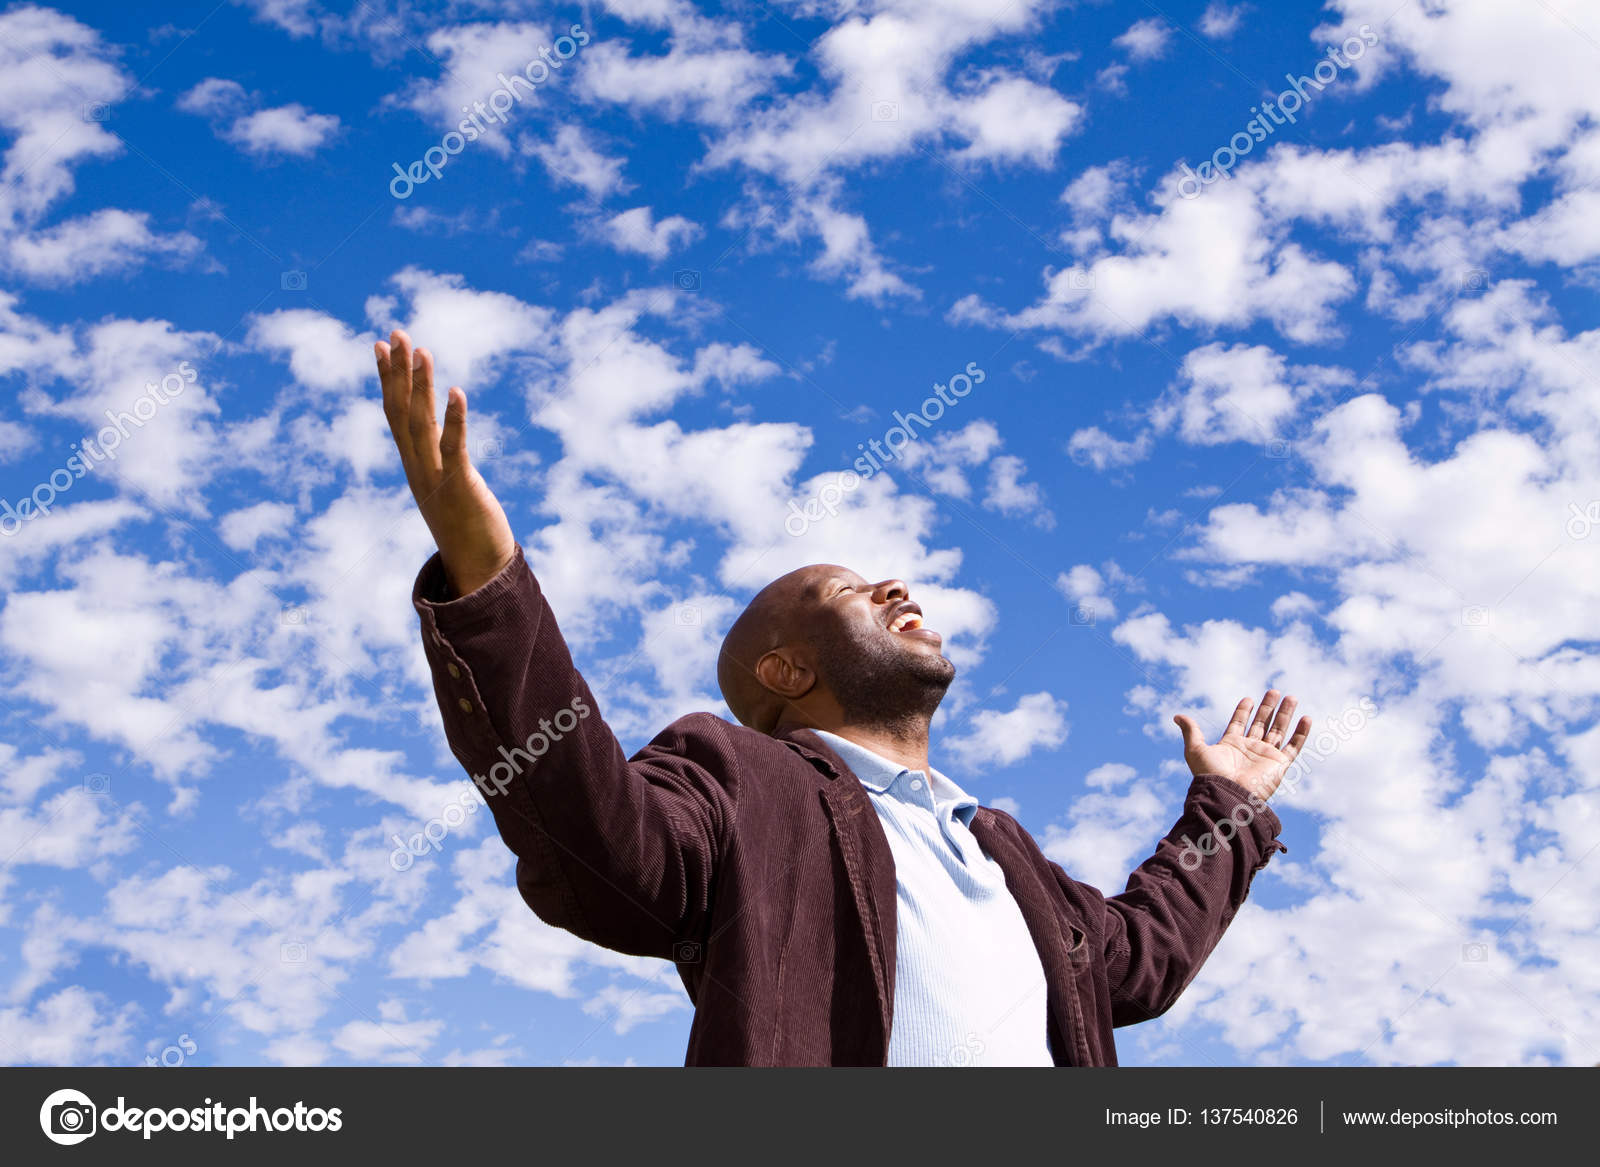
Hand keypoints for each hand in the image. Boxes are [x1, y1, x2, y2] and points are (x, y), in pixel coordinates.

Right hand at [375, 329, 515, 596]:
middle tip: (397, 333)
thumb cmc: (467, 530)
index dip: (387, 378)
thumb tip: (441, 444)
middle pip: (402, 411)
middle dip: (399, 371)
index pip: (394, 413)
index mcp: (414, 465)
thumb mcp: (446, 489)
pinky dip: (454, 418)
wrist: (477, 571)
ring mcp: (436, 477)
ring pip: (421, 424)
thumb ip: (440, 464)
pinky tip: (456, 391)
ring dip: (421, 386)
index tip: (380, 345)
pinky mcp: (461, 486)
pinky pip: (454, 447)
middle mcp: (418, 467)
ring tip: (421, 350)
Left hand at [1173, 690, 1310, 800]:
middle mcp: (1250, 749)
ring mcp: (1266, 756)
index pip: (1239, 723)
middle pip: (1262, 723)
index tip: (1249, 698)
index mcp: (1231, 745)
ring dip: (1285, 714)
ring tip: (1291, 697)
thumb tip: (1177, 716)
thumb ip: (1191, 731)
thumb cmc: (1211, 775)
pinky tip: (1306, 718)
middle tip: (1274, 691)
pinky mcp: (1280, 764)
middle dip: (1268, 707)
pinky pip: (1294, 746)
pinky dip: (1301, 733)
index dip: (1243, 711)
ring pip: (1279, 730)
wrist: (1228, 795)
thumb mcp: (1196, 749)